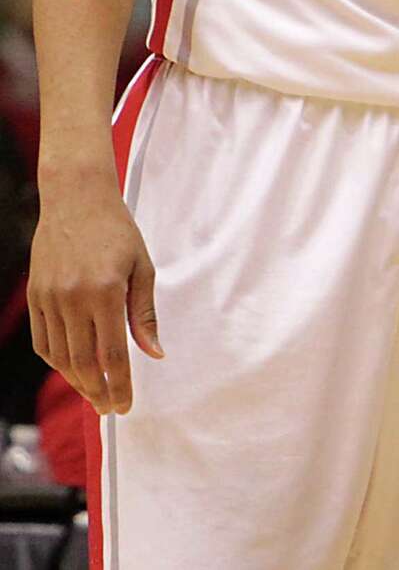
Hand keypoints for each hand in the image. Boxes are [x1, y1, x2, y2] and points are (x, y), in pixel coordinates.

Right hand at [27, 177, 162, 414]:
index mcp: (105, 292)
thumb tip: (154, 353)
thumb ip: (144, 313)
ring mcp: (50, 299)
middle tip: (111, 407)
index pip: (112, 354)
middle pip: (85, 362)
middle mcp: (73, 299)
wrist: (76, 199)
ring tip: (96, 393)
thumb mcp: (141, 266)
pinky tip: (73, 369)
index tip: (126, 405)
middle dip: (99, 391)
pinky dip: (58, 362)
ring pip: (62, 357)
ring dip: (78, 381)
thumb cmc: (116, 230)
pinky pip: (43, 342)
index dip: (120, 385)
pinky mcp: (35, 297)